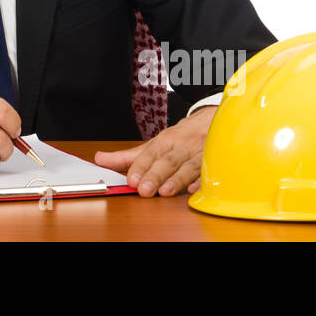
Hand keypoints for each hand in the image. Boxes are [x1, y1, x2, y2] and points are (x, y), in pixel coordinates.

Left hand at [92, 105, 216, 196]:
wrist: (210, 123)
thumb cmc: (179, 139)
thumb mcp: (153, 145)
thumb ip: (127, 156)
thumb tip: (100, 160)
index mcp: (166, 141)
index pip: (151, 153)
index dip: (141, 167)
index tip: (132, 180)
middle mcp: (182, 147)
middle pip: (168, 161)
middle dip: (156, 175)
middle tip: (144, 190)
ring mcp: (199, 154)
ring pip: (188, 167)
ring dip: (177, 180)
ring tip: (165, 192)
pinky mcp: (215, 164)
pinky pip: (210, 173)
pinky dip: (202, 182)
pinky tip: (193, 190)